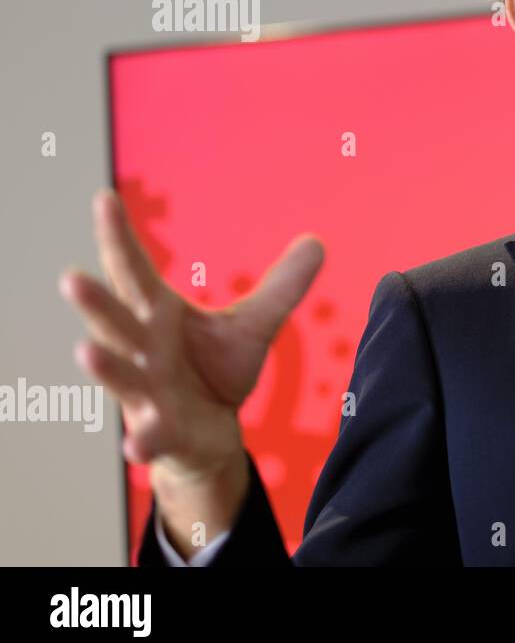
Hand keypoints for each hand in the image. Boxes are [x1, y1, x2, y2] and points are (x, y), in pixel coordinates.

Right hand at [59, 189, 323, 486]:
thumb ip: (281, 286)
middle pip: (116, 321)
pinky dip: (144, 439)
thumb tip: (316, 242)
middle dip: (95, 302)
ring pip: (122, 376)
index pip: (135, 272)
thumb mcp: (253, 325)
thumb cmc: (216, 370)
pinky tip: (137, 444)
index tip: (104, 199)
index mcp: (158, 316)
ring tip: (85, 350)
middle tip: (71, 277)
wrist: (210, 432)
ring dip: (105, 365)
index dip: (118, 238)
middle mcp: (144, 350)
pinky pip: (150, 437)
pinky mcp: (162, 433)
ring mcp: (147, 393)